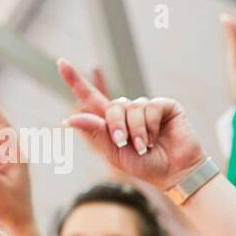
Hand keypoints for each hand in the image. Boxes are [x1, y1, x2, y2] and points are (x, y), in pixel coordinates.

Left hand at [58, 58, 208, 191]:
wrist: (175, 173)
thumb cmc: (146, 166)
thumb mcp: (116, 154)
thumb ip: (96, 134)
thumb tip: (70, 118)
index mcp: (114, 122)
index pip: (91, 98)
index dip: (76, 81)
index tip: (61, 63)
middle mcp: (129, 111)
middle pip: (112, 106)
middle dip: (116, 126)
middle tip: (125, 143)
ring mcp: (147, 107)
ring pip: (131, 107)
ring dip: (136, 130)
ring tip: (146, 145)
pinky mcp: (165, 106)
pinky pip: (150, 106)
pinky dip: (151, 124)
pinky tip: (158, 135)